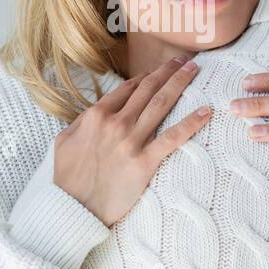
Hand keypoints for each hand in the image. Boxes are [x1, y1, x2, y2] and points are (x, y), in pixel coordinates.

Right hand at [53, 55, 210, 225]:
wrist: (73, 208)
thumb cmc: (67, 178)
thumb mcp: (64, 141)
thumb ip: (81, 122)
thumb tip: (95, 113)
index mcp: (96, 116)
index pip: (127, 88)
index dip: (146, 76)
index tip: (159, 70)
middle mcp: (115, 123)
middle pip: (148, 89)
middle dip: (168, 71)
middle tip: (184, 60)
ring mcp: (131, 142)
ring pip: (161, 104)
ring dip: (180, 83)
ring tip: (195, 70)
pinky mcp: (144, 163)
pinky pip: (172, 138)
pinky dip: (190, 123)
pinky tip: (205, 112)